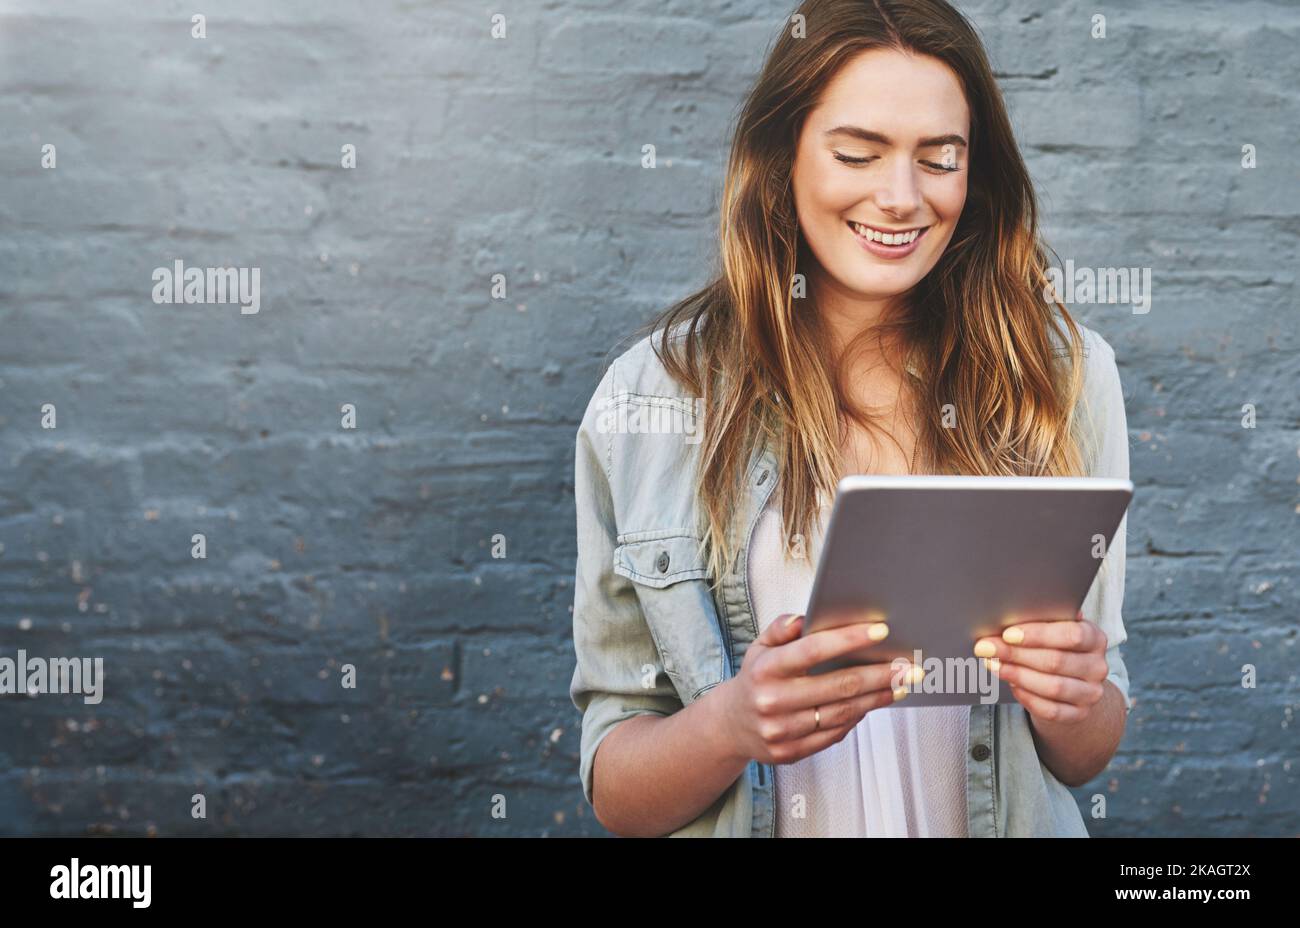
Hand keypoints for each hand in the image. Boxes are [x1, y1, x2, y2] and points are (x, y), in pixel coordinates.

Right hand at [719, 613, 920, 765]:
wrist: (730, 725)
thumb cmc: (755, 678)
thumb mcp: (760, 646)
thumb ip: (782, 628)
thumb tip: (805, 618)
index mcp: (766, 668)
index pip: (813, 650)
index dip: (849, 639)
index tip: (881, 631)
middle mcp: (773, 700)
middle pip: (838, 686)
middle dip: (880, 674)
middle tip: (909, 666)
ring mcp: (782, 730)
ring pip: (842, 712)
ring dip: (877, 697)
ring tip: (901, 684)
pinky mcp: (791, 752)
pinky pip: (834, 733)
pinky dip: (858, 717)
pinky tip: (874, 702)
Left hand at [973, 610, 1109, 723]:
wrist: (1073, 681)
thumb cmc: (1056, 646)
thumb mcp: (1054, 629)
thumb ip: (1040, 621)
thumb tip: (1007, 615)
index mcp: (1095, 638)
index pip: (1071, 635)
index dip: (1038, 635)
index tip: (1008, 634)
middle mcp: (1098, 667)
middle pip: (1056, 661)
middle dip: (1016, 654)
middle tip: (987, 648)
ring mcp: (1091, 693)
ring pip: (1053, 687)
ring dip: (1017, 675)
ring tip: (993, 665)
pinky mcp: (1079, 714)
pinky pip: (1050, 710)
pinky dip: (1027, 697)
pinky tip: (1011, 685)